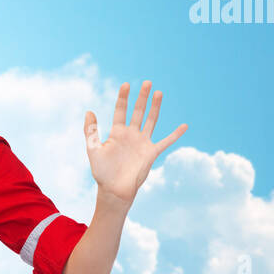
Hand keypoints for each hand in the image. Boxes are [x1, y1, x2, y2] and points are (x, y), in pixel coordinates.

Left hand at [84, 80, 187, 205]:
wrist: (115, 190)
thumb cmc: (102, 172)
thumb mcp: (93, 149)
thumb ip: (90, 131)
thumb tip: (89, 111)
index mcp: (117, 133)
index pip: (121, 110)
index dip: (123, 97)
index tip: (126, 84)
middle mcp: (131, 135)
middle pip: (138, 111)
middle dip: (142, 97)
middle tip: (147, 82)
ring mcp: (142, 142)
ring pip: (151, 121)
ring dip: (155, 107)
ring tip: (159, 92)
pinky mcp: (152, 153)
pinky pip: (166, 141)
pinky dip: (175, 134)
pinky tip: (184, 126)